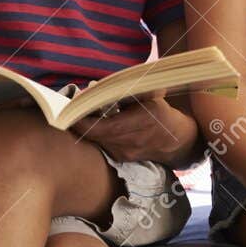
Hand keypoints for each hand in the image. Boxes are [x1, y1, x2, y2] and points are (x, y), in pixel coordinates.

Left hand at [70, 92, 197, 163]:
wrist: (175, 138)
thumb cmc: (158, 111)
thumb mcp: (147, 94)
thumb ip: (122, 91)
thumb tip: (92, 88)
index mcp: (138, 124)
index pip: (100, 127)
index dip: (81, 118)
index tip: (71, 105)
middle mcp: (130, 143)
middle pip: (93, 134)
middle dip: (79, 120)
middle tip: (70, 106)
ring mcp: (124, 154)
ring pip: (95, 140)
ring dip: (85, 127)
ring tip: (81, 111)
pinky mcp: (120, 158)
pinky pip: (101, 144)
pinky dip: (94, 133)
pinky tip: (93, 122)